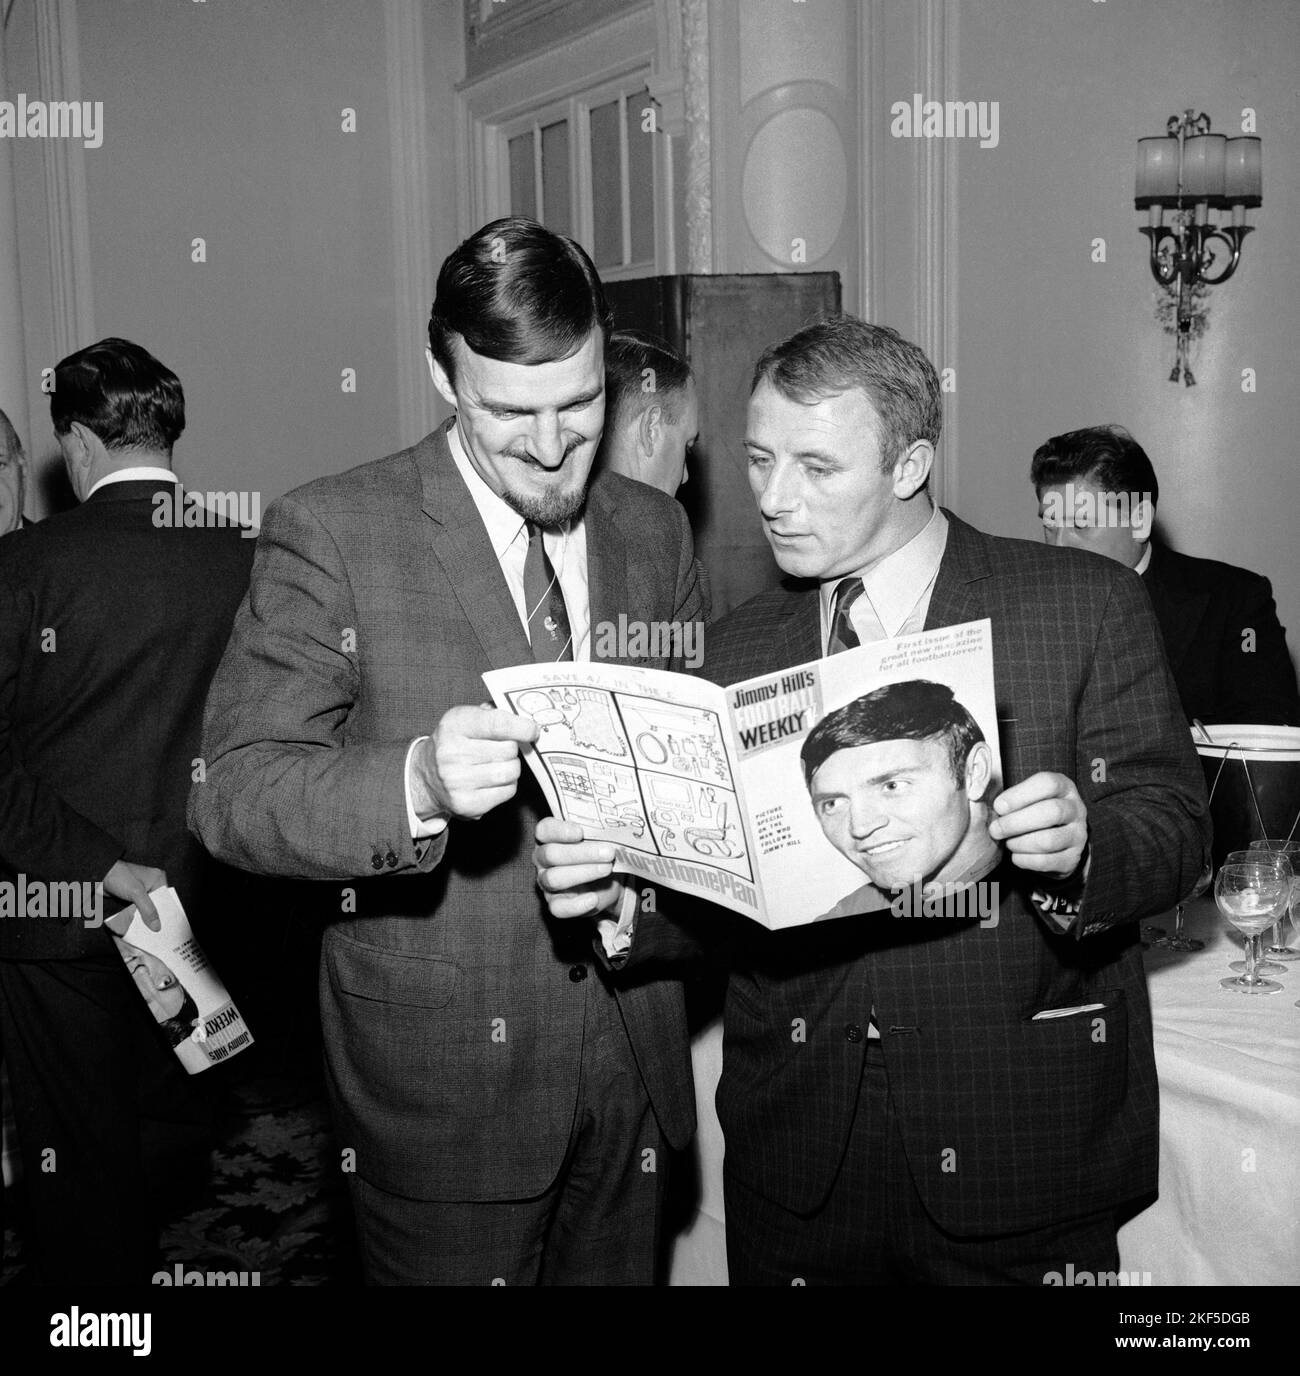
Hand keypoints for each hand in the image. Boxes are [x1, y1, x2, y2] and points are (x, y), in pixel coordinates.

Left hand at [102, 860, 167, 932]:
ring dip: (144, 919)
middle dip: (154, 918)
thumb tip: (157, 927)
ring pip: (146, 910)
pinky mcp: (130, 898)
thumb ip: (148, 910)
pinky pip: (136, 910)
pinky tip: (136, 927)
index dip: (166, 913)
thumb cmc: (118, 876)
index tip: (166, 927)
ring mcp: (140, 892)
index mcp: (157, 879)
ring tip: (146, 933)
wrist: (98, 874)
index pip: (166, 900)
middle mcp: (150, 886)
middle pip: (156, 906)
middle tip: (155, 932)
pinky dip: (135, 918)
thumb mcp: (136, 893)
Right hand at [410, 705, 538, 821]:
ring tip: (497, 764)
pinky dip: (507, 785)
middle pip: (509, 750)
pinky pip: (508, 791)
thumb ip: (493, 713)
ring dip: (511, 767)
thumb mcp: (466, 719)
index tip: (532, 730)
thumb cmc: (455, 743)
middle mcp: (451, 753)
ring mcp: (457, 781)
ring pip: (511, 772)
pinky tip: (493, 780)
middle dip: (511, 748)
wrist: (427, 777)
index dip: (521, 727)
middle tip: (501, 749)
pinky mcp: (466, 804)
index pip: (497, 724)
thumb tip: (526, 719)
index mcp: (454, 725)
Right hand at [533, 817, 628, 919]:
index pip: (545, 830)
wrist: (610, 878)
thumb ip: (597, 832)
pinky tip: (593, 898)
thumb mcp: (599, 838)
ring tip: (606, 869)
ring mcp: (546, 881)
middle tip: (608, 852)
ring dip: (583, 873)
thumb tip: (609, 830)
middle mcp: (543, 858)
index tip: (581, 832)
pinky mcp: (555, 903)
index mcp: (550, 836)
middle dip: (582, 853)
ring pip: (554, 878)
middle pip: (551, 854)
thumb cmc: (599, 851)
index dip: (560, 830)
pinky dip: (577, 904)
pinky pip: (558, 907)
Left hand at [988, 772, 1087, 878]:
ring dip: (1019, 843)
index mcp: (1064, 787)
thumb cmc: (1036, 812)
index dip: (1019, 795)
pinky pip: (1046, 861)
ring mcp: (1078, 835)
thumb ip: (1010, 797)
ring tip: (1007, 842)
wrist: (1061, 841)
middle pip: (1050, 812)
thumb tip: (981, 800)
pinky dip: (1024, 860)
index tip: (998, 806)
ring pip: (1048, 840)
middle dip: (1015, 822)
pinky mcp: (1072, 858)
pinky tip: (1016, 855)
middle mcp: (1076, 809)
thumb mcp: (1028, 798)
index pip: (1047, 783)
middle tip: (995, 829)